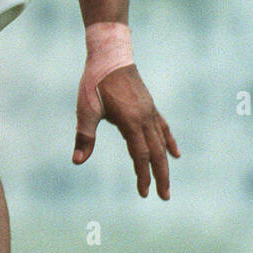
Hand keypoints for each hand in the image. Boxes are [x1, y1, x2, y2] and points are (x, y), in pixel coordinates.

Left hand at [73, 63, 179, 199]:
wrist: (110, 55)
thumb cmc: (95, 82)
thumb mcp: (86, 109)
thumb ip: (84, 136)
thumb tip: (77, 160)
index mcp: (130, 121)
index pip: (141, 155)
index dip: (143, 175)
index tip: (144, 193)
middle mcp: (145, 118)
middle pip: (157, 153)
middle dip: (161, 176)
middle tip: (164, 197)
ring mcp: (149, 112)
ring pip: (161, 143)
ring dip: (165, 164)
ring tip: (167, 183)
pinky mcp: (149, 106)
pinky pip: (163, 128)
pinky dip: (169, 142)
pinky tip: (175, 153)